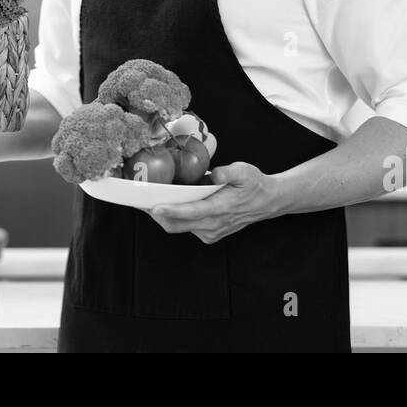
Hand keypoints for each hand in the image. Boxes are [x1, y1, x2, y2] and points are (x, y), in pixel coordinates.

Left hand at [148, 162, 281, 243]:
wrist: (267, 202)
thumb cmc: (254, 184)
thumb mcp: (245, 171)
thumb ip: (228, 172)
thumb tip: (214, 174)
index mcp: (221, 208)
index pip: (191, 212)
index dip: (171, 210)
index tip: (154, 206)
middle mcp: (213, 225)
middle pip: (176, 225)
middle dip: (156, 214)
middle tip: (139, 200)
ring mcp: (210, 232)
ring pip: (178, 228)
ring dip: (163, 216)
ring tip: (149, 200)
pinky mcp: (209, 234)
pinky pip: (185, 228)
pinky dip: (174, 218)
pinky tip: (169, 204)